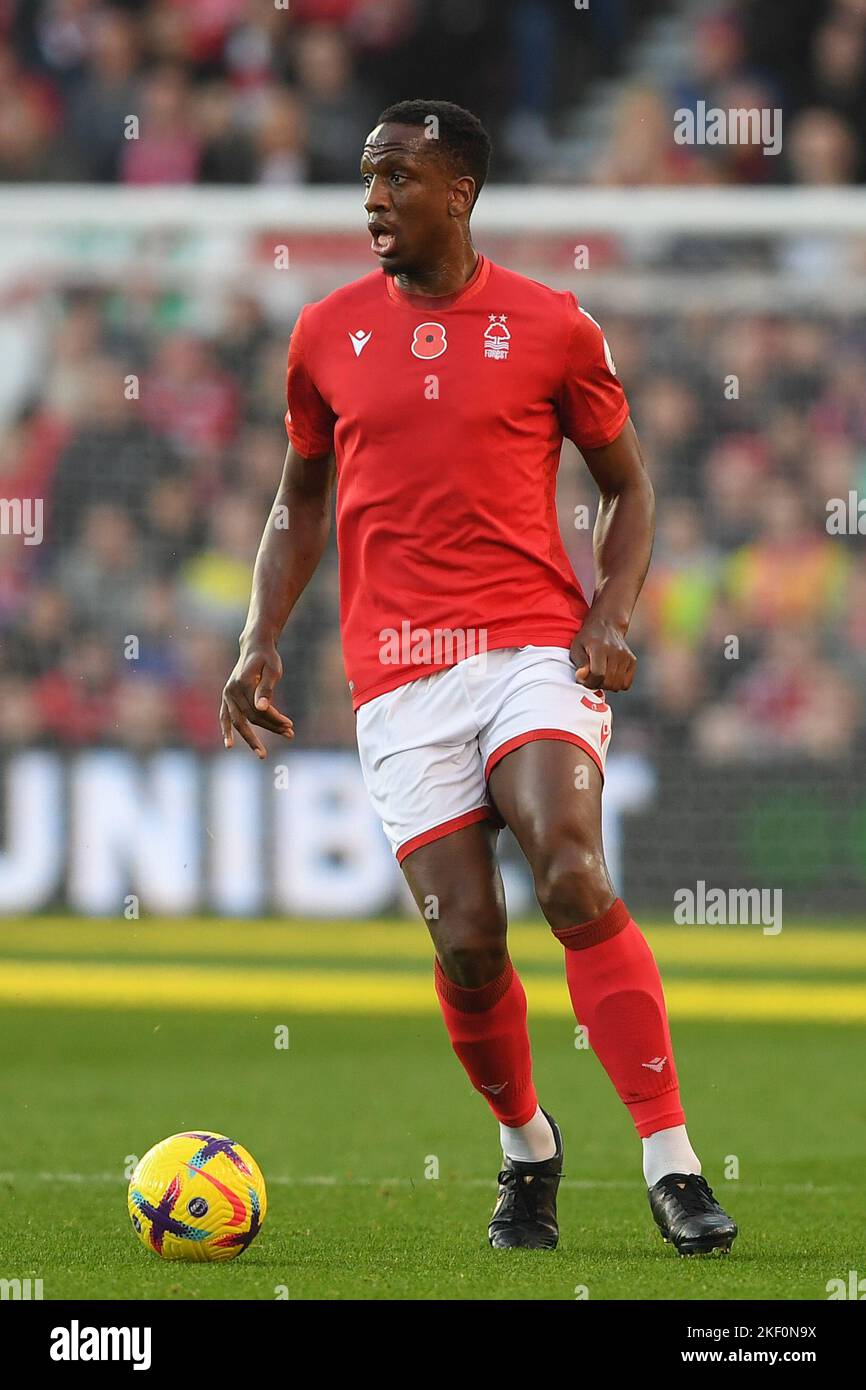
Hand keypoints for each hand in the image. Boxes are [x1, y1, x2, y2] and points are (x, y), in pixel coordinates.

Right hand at [220, 639, 293, 758]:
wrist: (254, 647)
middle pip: (251, 717)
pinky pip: (224, 717)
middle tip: (289, 735)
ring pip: (239, 722)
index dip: (275, 719)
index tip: (290, 725)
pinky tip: (229, 745)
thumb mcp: (273, 670)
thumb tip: (262, 708)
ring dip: (251, 738)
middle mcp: (231, 691)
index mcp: (243, 684)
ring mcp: (227, 695)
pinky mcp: (227, 697)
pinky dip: (226, 731)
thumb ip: (266, 688)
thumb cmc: (268, 658)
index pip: (260, 710)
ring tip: (262, 753)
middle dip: (270, 728)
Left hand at [570, 614, 635, 691]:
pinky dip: (617, 684)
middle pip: (608, 682)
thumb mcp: (577, 648)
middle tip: (592, 678)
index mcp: (600, 648)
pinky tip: (610, 676)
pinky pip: (626, 684)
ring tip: (600, 676)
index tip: (584, 680)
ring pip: (617, 685)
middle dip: (597, 685)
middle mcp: (615, 652)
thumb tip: (582, 677)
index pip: (598, 674)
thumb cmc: (588, 639)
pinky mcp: (632, 661)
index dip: (589, 683)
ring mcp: (626, 657)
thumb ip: (579, 663)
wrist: (606, 626)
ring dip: (607, 685)